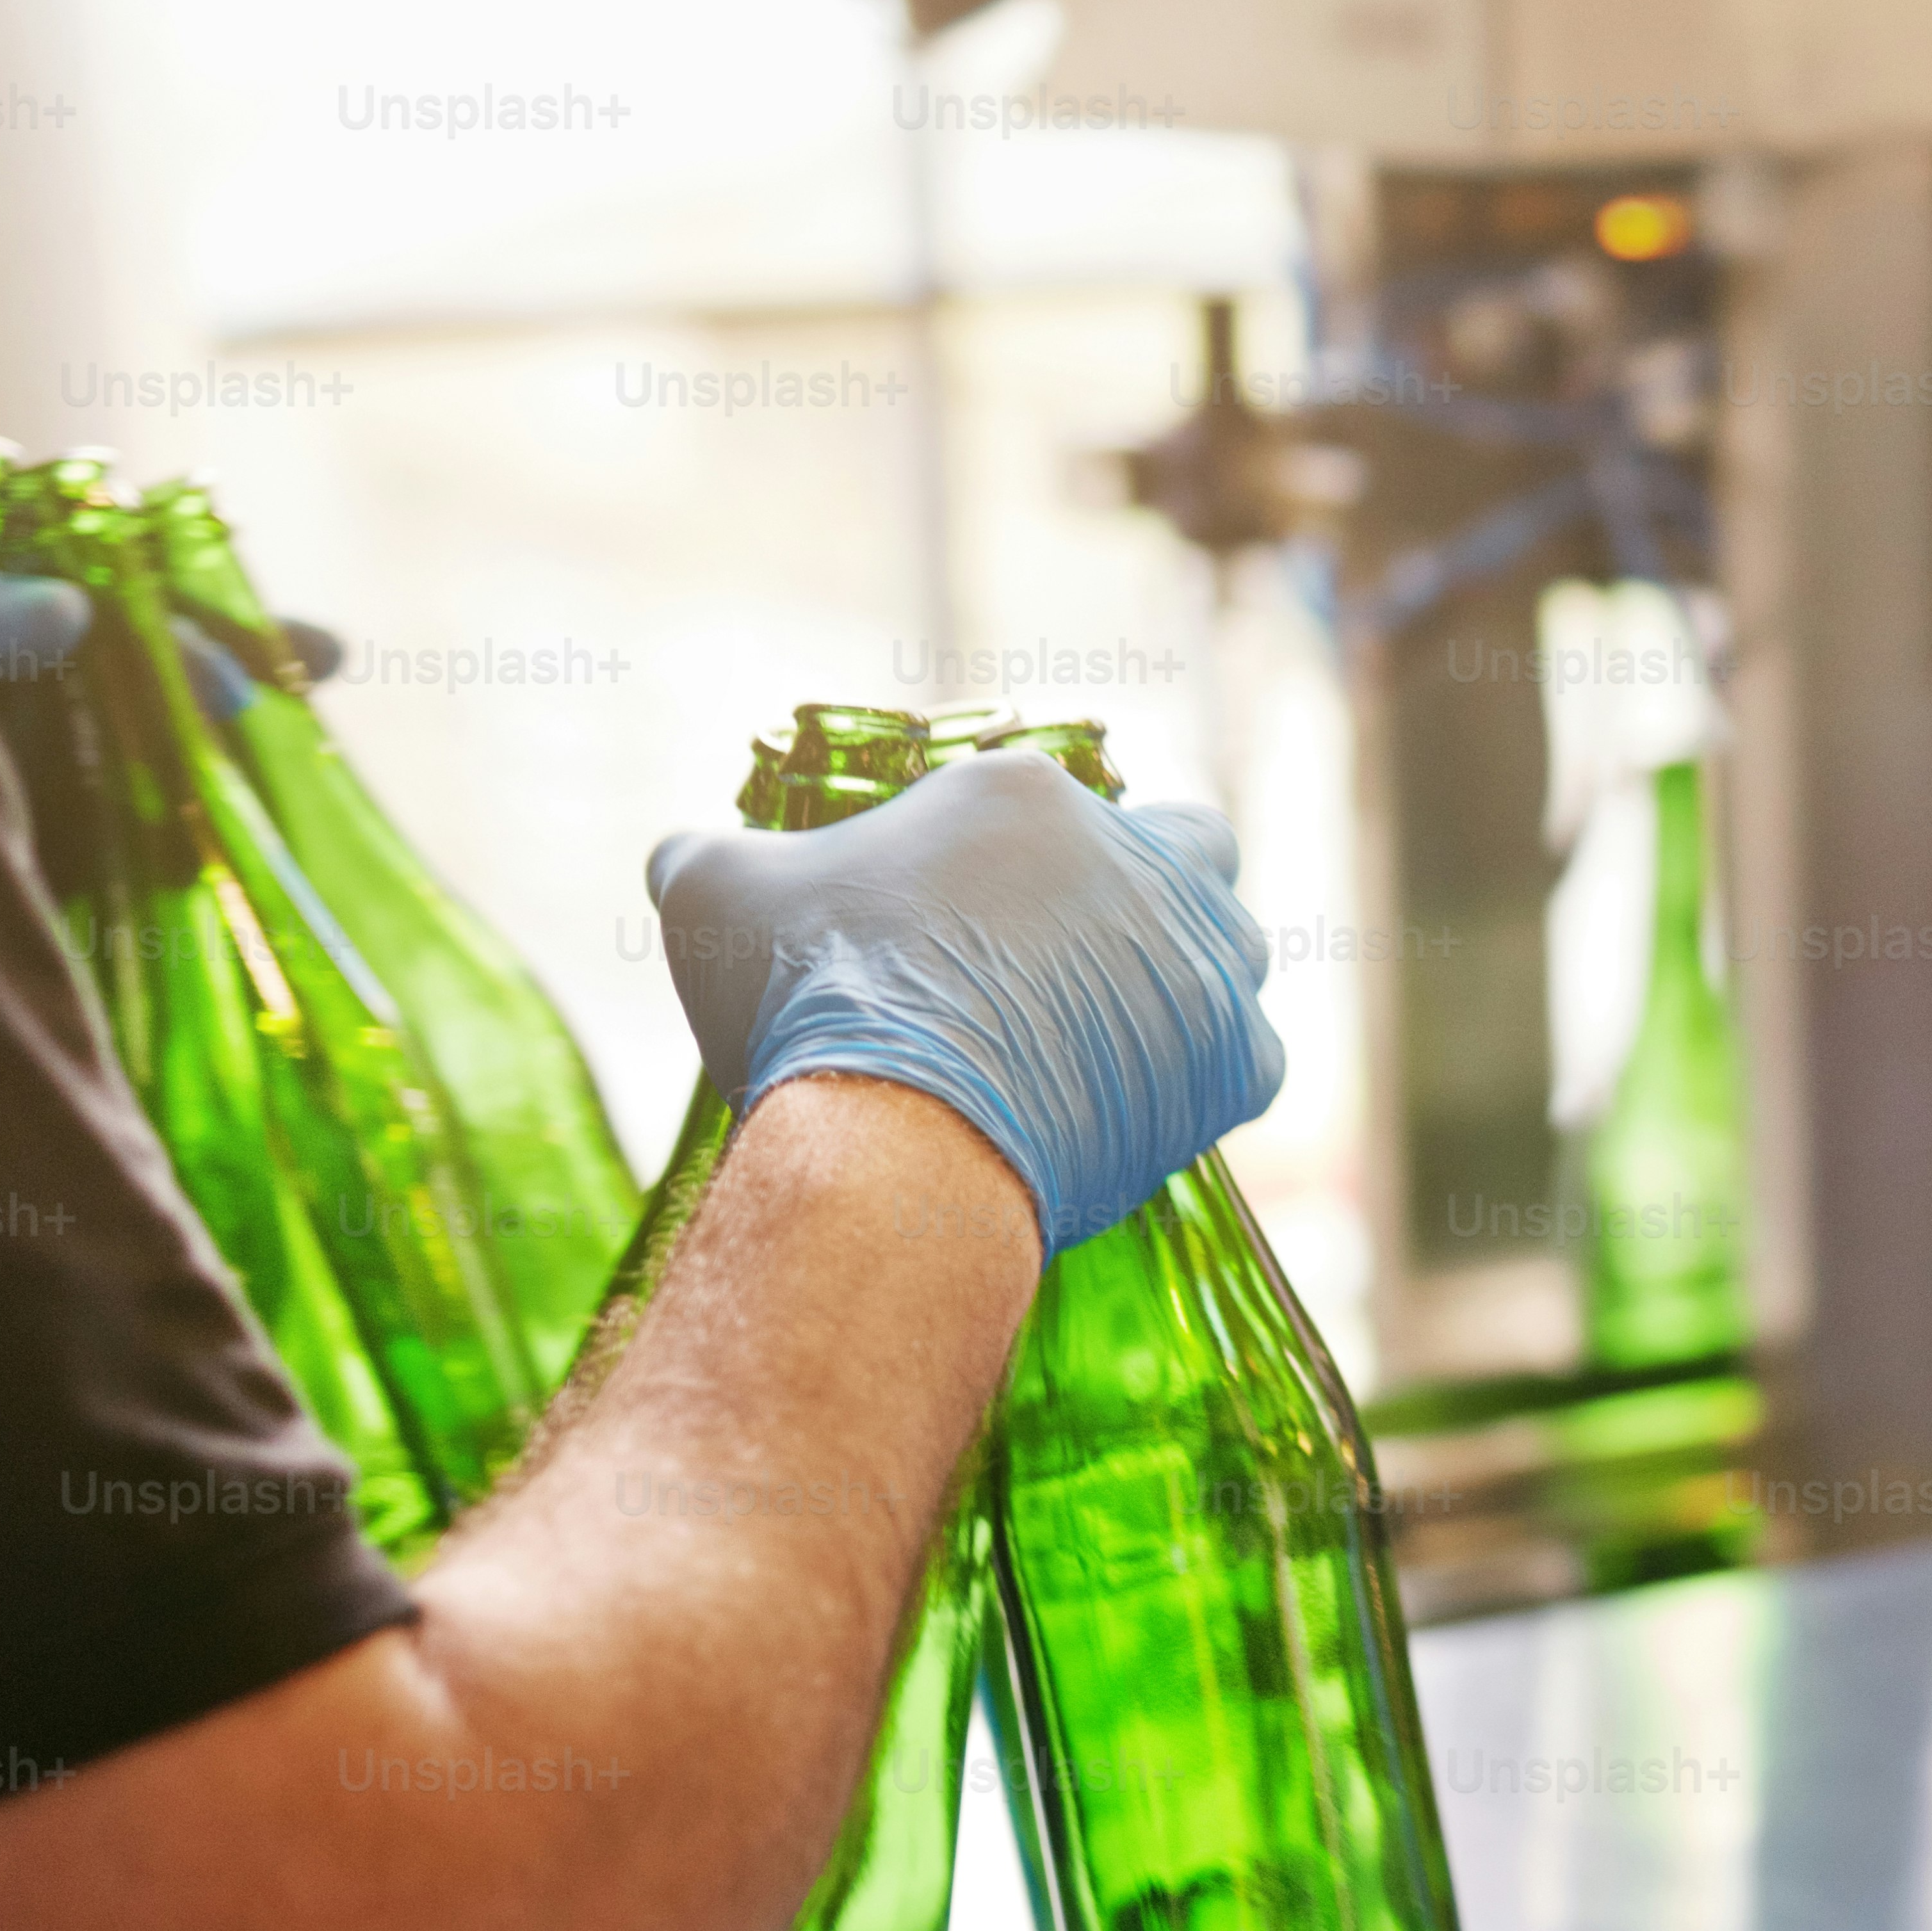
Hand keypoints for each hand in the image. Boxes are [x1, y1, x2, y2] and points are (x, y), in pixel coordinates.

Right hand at [642, 750, 1284, 1256]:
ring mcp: (1198, 956)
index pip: (1057, 801)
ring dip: (1196, 975)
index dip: (1032, 857)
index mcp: (1025, 794)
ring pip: (1237, 945)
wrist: (896, 1136)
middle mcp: (1137, 858)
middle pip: (1187, 847)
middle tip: (1091, 951)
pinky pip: (1255, 1053)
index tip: (998, 915)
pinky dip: (1216, 1073)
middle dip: (1157, 883)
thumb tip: (676, 857)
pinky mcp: (1232, 1057)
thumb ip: (703, 857)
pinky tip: (1159, 1098)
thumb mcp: (714, 899)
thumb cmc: (809, 1002)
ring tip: (1128, 1030)